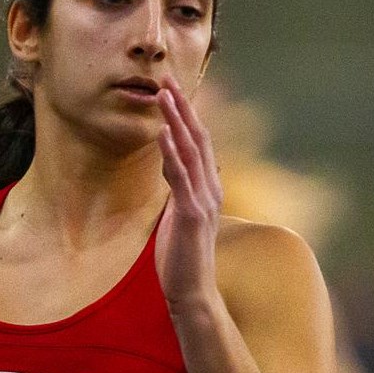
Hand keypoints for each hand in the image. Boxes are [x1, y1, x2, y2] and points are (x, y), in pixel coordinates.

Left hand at [154, 76, 223, 314]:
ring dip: (177, 120)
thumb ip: (180, 192)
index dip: (187, 115)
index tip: (172, 90)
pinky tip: (162, 132)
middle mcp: (211, 189)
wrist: (192, 293)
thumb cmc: (181, 259)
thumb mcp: (179, 217)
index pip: (199, 143)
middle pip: (198, 138)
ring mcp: (204, 201)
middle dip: (183, 107)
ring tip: (164, 95)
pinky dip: (172, 152)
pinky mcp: (192, 215)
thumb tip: (174, 170)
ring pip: (192, 151)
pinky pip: (181, 177)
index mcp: (208, 188)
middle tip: (167, 79)